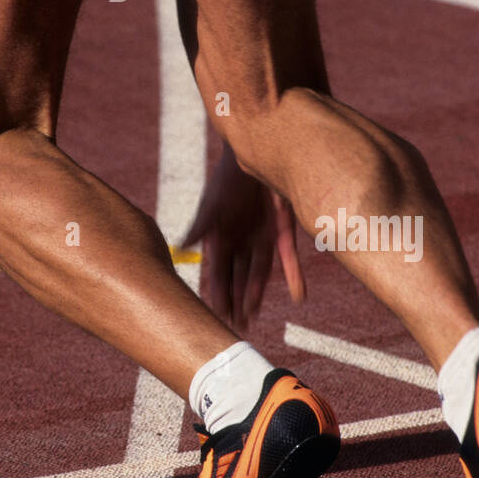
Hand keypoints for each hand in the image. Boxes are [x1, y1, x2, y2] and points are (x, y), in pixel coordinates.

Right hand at [183, 145, 305, 330]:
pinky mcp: (283, 230)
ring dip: (257, 294)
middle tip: (237, 327)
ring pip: (259, 273)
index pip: (216, 270)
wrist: (259, 150)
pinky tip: (300, 297)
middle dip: (236, 300)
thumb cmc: (229, 175)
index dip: (218, 292)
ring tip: (255, 316)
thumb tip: (178, 248)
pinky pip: (288, 259)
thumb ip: (200, 226)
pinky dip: (294, 277)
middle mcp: (239, 240)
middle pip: (237, 276)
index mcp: (220, 235)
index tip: (218, 315)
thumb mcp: (213, 201)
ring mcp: (261, 236)